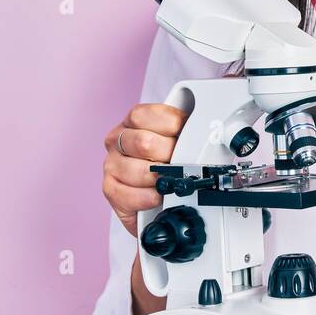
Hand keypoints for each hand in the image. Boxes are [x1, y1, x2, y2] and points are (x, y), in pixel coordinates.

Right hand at [102, 104, 187, 236]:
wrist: (158, 199)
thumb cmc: (169, 163)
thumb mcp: (178, 139)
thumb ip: (186, 130)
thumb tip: (205, 132)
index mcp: (134, 120)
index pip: (147, 115)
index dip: (173, 126)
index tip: (187, 137)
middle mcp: (118, 139)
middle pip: (144, 143)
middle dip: (170, 157)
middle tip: (181, 165)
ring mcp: (111, 163)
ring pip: (138, 170)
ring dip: (161, 180)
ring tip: (170, 183)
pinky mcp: (110, 188)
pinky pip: (128, 194)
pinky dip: (149, 198)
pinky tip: (158, 197)